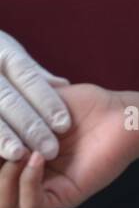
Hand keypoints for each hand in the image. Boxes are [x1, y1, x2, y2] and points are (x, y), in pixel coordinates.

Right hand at [0, 30, 69, 160]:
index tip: (64, 125)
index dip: (46, 101)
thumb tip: (63, 85)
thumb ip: (34, 72)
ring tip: (19, 155)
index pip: (28, 78)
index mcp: (3, 53)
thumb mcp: (10, 52)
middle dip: (29, 125)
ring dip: (3, 136)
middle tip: (50, 149)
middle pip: (8, 100)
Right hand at [0, 84, 137, 207]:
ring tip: (18, 151)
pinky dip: (27, 181)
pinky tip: (36, 157)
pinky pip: (31, 204)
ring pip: (4, 205)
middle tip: (1, 144)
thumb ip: (7, 111)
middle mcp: (23, 175)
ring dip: (3, 178)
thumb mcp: (32, 100)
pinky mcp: (62, 196)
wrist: (119, 114)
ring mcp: (42, 188)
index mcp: (14, 156)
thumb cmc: (79, 105)